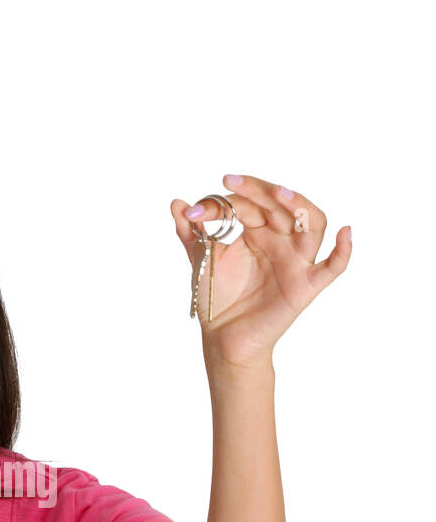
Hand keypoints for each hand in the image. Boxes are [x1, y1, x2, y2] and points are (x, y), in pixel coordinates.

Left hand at [171, 174, 352, 370]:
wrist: (222, 337)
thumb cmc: (215, 297)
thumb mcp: (201, 259)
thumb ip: (190, 232)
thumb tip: (176, 203)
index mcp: (259, 230)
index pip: (252, 204)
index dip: (227, 201)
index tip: (196, 211)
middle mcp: (281, 240)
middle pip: (282, 205)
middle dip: (258, 191)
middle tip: (231, 183)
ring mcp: (297, 261)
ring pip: (313, 224)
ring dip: (301, 205)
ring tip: (280, 193)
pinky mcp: (306, 285)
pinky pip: (333, 267)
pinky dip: (344, 250)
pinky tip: (346, 231)